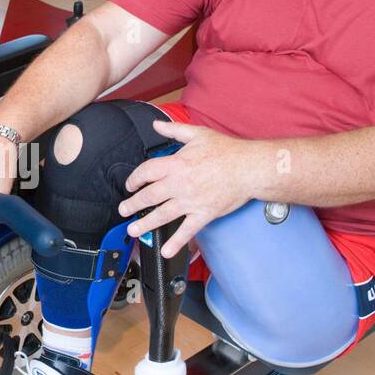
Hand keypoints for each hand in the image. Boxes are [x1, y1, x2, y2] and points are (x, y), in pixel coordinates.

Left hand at [119, 121, 254, 257]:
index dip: (135, 179)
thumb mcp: (198, 134)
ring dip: (145, 224)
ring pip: (162, 215)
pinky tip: (166, 250)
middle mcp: (180, 184)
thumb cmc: (227, 151)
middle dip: (133, 204)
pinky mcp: (204, 213)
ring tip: (133, 230)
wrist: (250, 168)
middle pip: (149, 196)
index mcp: (177, 164)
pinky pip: (187, 230)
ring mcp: (191, 201)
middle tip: (124, 210)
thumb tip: (157, 124)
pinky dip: (176, 242)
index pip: (147, 172)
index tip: (130, 185)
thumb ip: (174, 129)